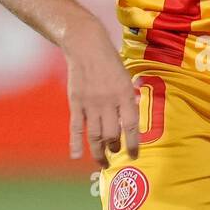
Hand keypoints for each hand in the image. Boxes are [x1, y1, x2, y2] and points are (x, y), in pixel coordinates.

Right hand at [63, 21, 140, 165]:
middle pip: (112, 134)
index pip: (131, 126)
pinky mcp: (76, 103)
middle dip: (115, 148)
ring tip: (102, 162)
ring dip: (99, 152)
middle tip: (116, 154)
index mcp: (124, 94)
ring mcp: (90, 103)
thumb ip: (128, 99)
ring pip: (95, 135)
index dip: (133, 144)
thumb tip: (132, 120)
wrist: (86, 47)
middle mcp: (108, 102)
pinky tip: (76, 156)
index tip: (134, 156)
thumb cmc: (110, 62)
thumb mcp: (126, 77)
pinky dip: (75, 143)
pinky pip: (76, 127)